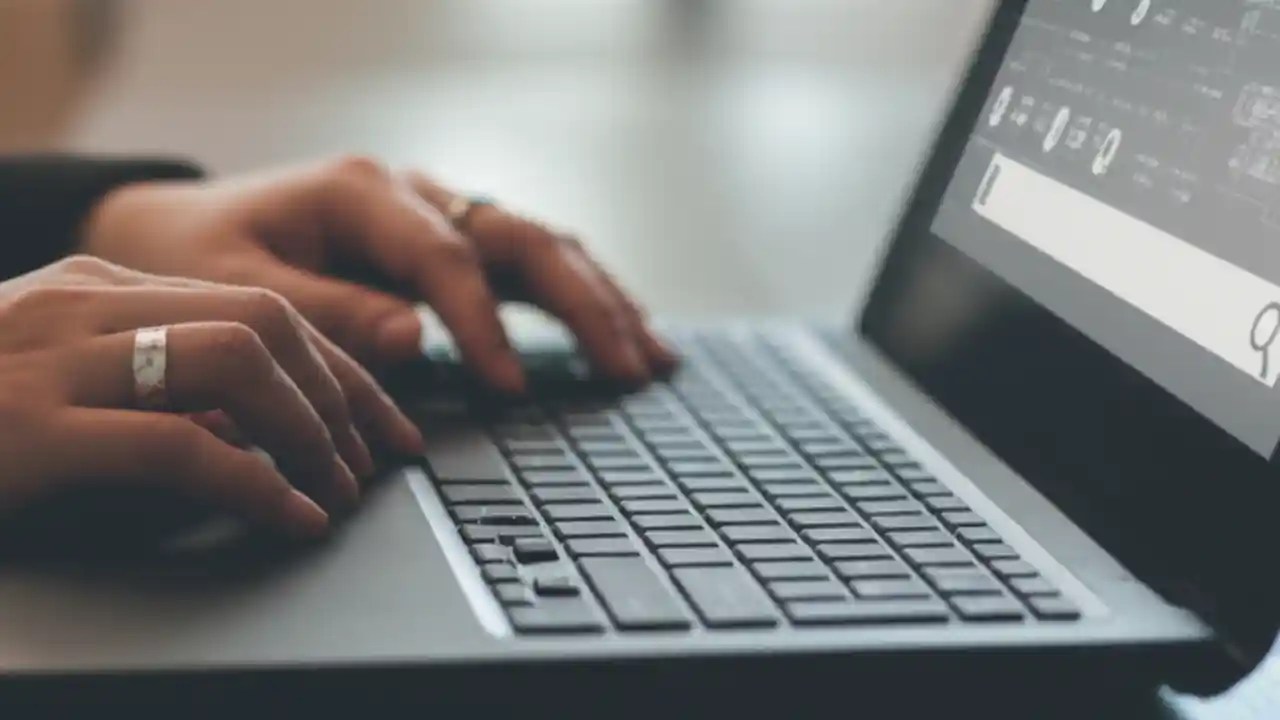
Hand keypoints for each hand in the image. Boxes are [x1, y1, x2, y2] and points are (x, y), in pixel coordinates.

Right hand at [0, 257, 423, 540]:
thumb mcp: (58, 392)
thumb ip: (148, 396)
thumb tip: (257, 440)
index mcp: (92, 290)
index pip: (258, 305)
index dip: (337, 367)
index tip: (379, 419)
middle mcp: (80, 305)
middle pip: (268, 321)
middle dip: (345, 393)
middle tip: (381, 457)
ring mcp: (52, 360)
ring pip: (239, 361)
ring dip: (313, 429)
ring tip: (341, 487)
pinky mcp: (29, 430)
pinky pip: (181, 445)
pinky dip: (257, 483)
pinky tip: (292, 516)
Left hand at [79, 156, 676, 393]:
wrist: (179, 231)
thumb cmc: (201, 259)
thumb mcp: (240, 288)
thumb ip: (327, 313)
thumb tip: (418, 342)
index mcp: (362, 191)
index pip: (447, 255)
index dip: (484, 324)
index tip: (512, 388)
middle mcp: (414, 191)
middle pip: (522, 238)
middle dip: (582, 306)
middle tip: (627, 368)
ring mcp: (439, 210)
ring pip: (542, 245)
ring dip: (600, 300)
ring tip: (650, 357)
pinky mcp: (449, 239)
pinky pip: (529, 263)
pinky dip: (579, 298)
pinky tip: (622, 330)